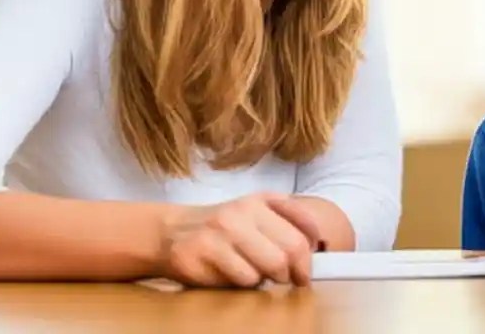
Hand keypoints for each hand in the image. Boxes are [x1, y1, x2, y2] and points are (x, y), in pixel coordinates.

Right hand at [157, 192, 323, 287]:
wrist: (170, 231)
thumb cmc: (221, 229)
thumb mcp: (254, 214)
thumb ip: (285, 223)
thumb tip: (313, 250)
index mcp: (261, 199)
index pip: (302, 222)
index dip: (311, 250)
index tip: (309, 266)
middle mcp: (243, 211)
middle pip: (291, 248)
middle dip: (297, 271)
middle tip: (292, 280)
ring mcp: (222, 231)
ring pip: (270, 266)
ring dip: (270, 279)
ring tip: (258, 275)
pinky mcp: (204, 253)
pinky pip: (243, 279)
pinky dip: (247, 284)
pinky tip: (236, 276)